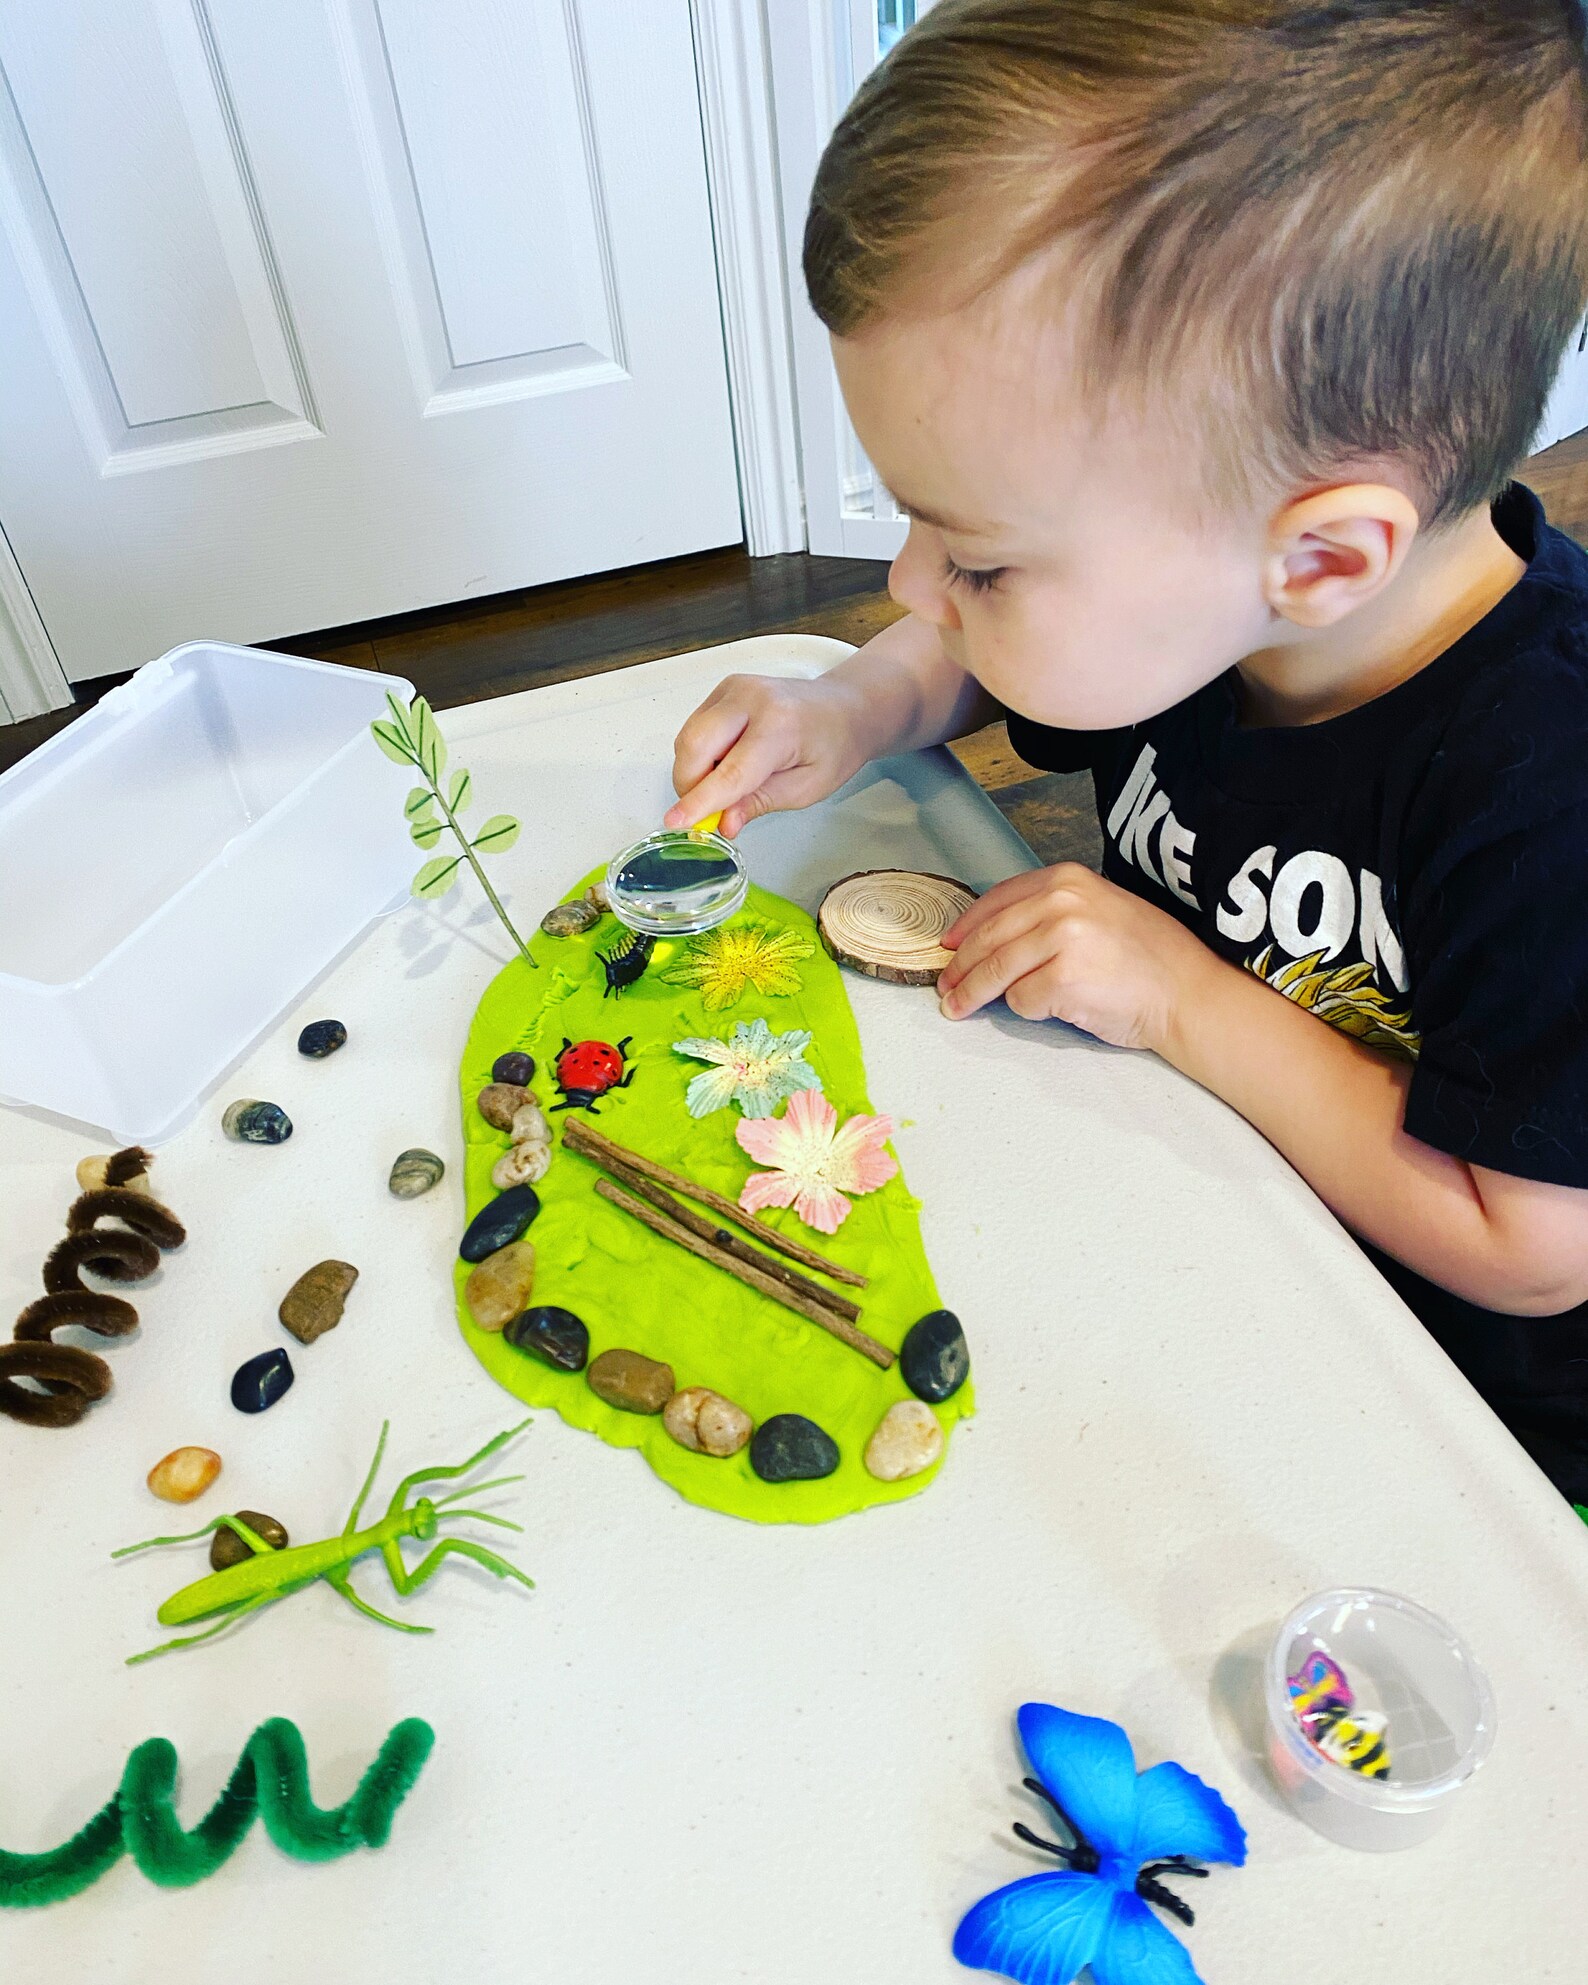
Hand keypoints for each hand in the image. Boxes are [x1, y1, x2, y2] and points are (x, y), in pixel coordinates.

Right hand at [664, 673, 870, 836]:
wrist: (844, 706)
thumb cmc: (833, 745)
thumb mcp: (807, 788)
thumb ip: (760, 803)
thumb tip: (724, 823)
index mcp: (780, 726)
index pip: (730, 772)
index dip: (700, 801)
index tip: (677, 821)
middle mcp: (752, 699)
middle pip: (695, 746)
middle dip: (691, 786)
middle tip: (711, 810)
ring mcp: (734, 688)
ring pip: (688, 737)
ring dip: (695, 770)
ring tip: (731, 782)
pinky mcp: (724, 689)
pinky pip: (694, 727)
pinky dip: (700, 754)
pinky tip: (728, 761)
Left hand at [936, 864, 1214, 1051]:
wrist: (1188, 993)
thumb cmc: (1149, 959)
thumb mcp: (1100, 910)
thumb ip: (1051, 914)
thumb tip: (997, 938)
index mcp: (1067, 879)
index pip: (998, 900)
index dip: (967, 926)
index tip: (949, 944)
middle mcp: (1062, 901)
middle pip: (989, 937)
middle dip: (960, 966)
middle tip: (946, 985)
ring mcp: (1062, 938)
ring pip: (995, 970)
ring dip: (974, 994)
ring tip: (959, 1008)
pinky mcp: (1062, 979)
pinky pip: (1022, 1000)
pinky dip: (1027, 1010)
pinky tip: (1048, 1010)